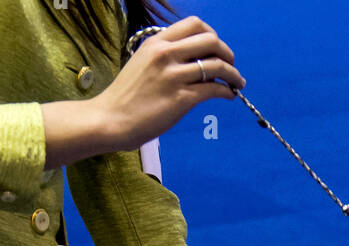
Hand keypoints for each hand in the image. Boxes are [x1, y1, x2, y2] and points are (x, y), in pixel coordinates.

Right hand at [95, 15, 245, 151]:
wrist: (111, 119)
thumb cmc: (127, 96)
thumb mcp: (143, 63)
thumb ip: (166, 56)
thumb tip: (192, 59)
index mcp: (157, 42)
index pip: (195, 24)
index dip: (212, 35)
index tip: (217, 48)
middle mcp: (166, 54)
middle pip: (211, 40)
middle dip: (227, 53)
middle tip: (231, 65)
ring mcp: (174, 76)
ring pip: (217, 65)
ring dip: (233, 74)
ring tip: (237, 83)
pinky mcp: (181, 99)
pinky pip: (213, 89)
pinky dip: (227, 91)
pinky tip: (228, 95)